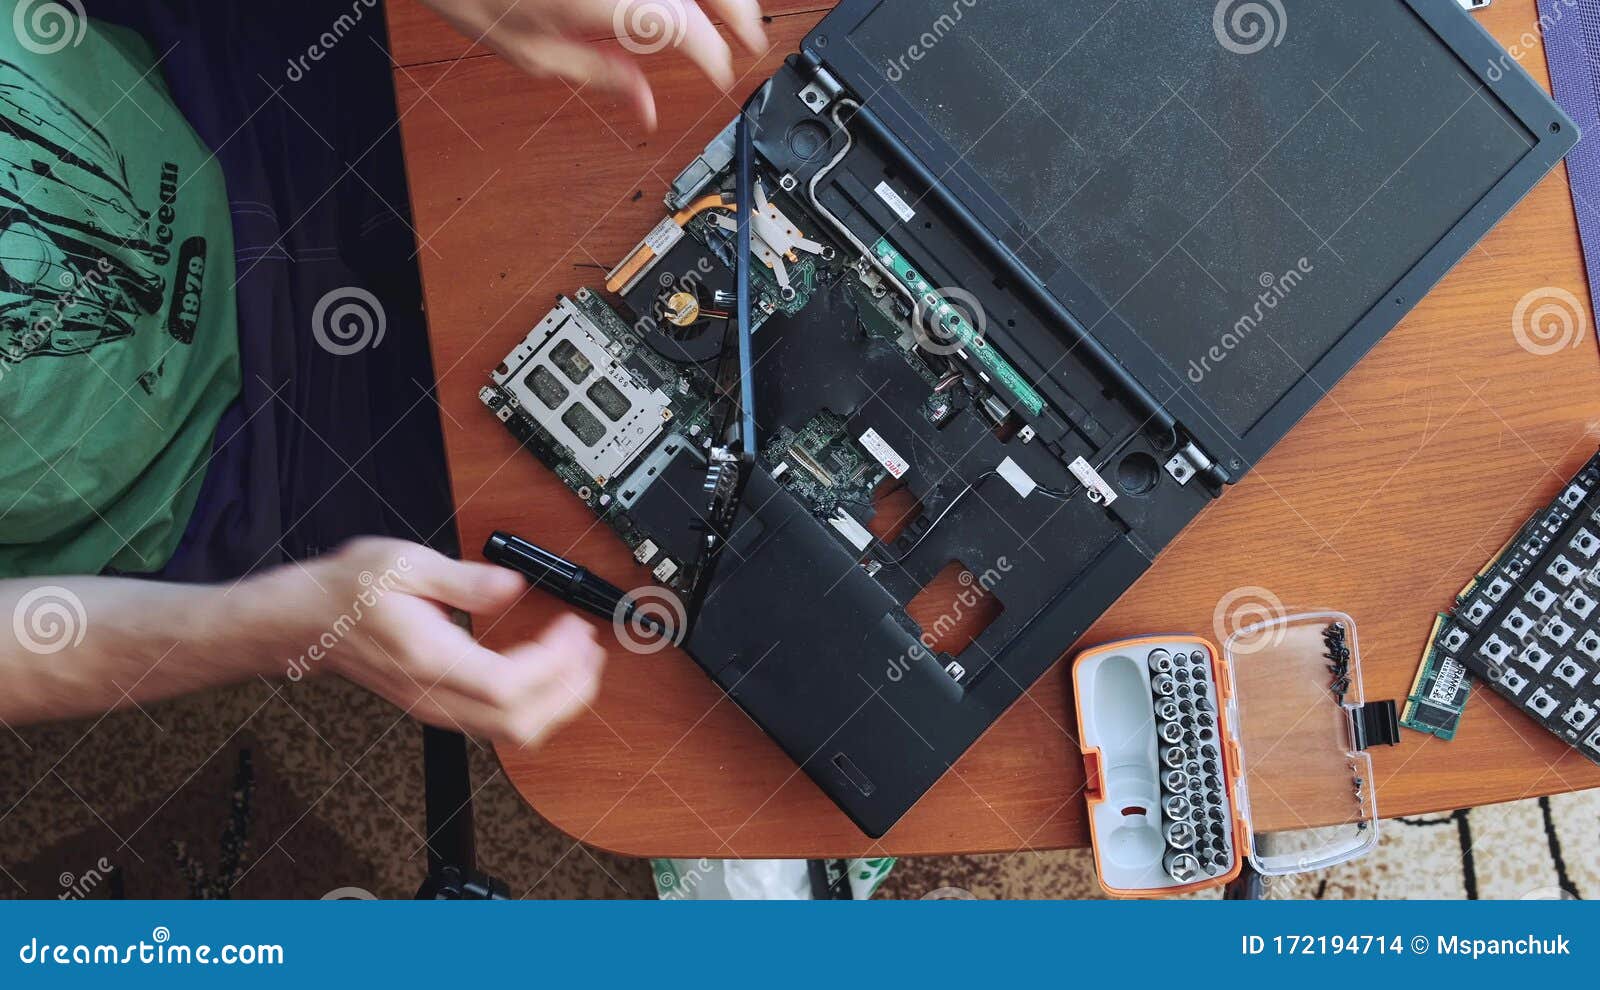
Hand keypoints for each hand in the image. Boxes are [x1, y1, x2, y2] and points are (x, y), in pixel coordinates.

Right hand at [281, 538, 605, 748]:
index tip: (573, 629)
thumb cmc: (349, 592)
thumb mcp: (405, 563)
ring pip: (513, 732)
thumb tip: (511, 586)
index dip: (553, 665)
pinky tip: (549, 674)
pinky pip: (499, 724)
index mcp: (429, 659)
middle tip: (589, 646)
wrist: (307, 622)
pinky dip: (536, 705)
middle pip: (520, 723)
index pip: (507, 685)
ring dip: (558, 702)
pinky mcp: (440, 707)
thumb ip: (465, 580)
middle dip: (569, 689)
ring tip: (580, 661)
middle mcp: (435, 695)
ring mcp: (438, 708)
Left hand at [420, 0, 767, 127]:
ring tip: (729, 15)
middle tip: (749, 41)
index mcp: (604, 2)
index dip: (715, 55)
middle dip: (739, 12)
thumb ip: (604, 76)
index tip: (723, 73)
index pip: (685, 27)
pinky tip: (687, 4)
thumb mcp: (535, 55)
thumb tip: (646, 110)